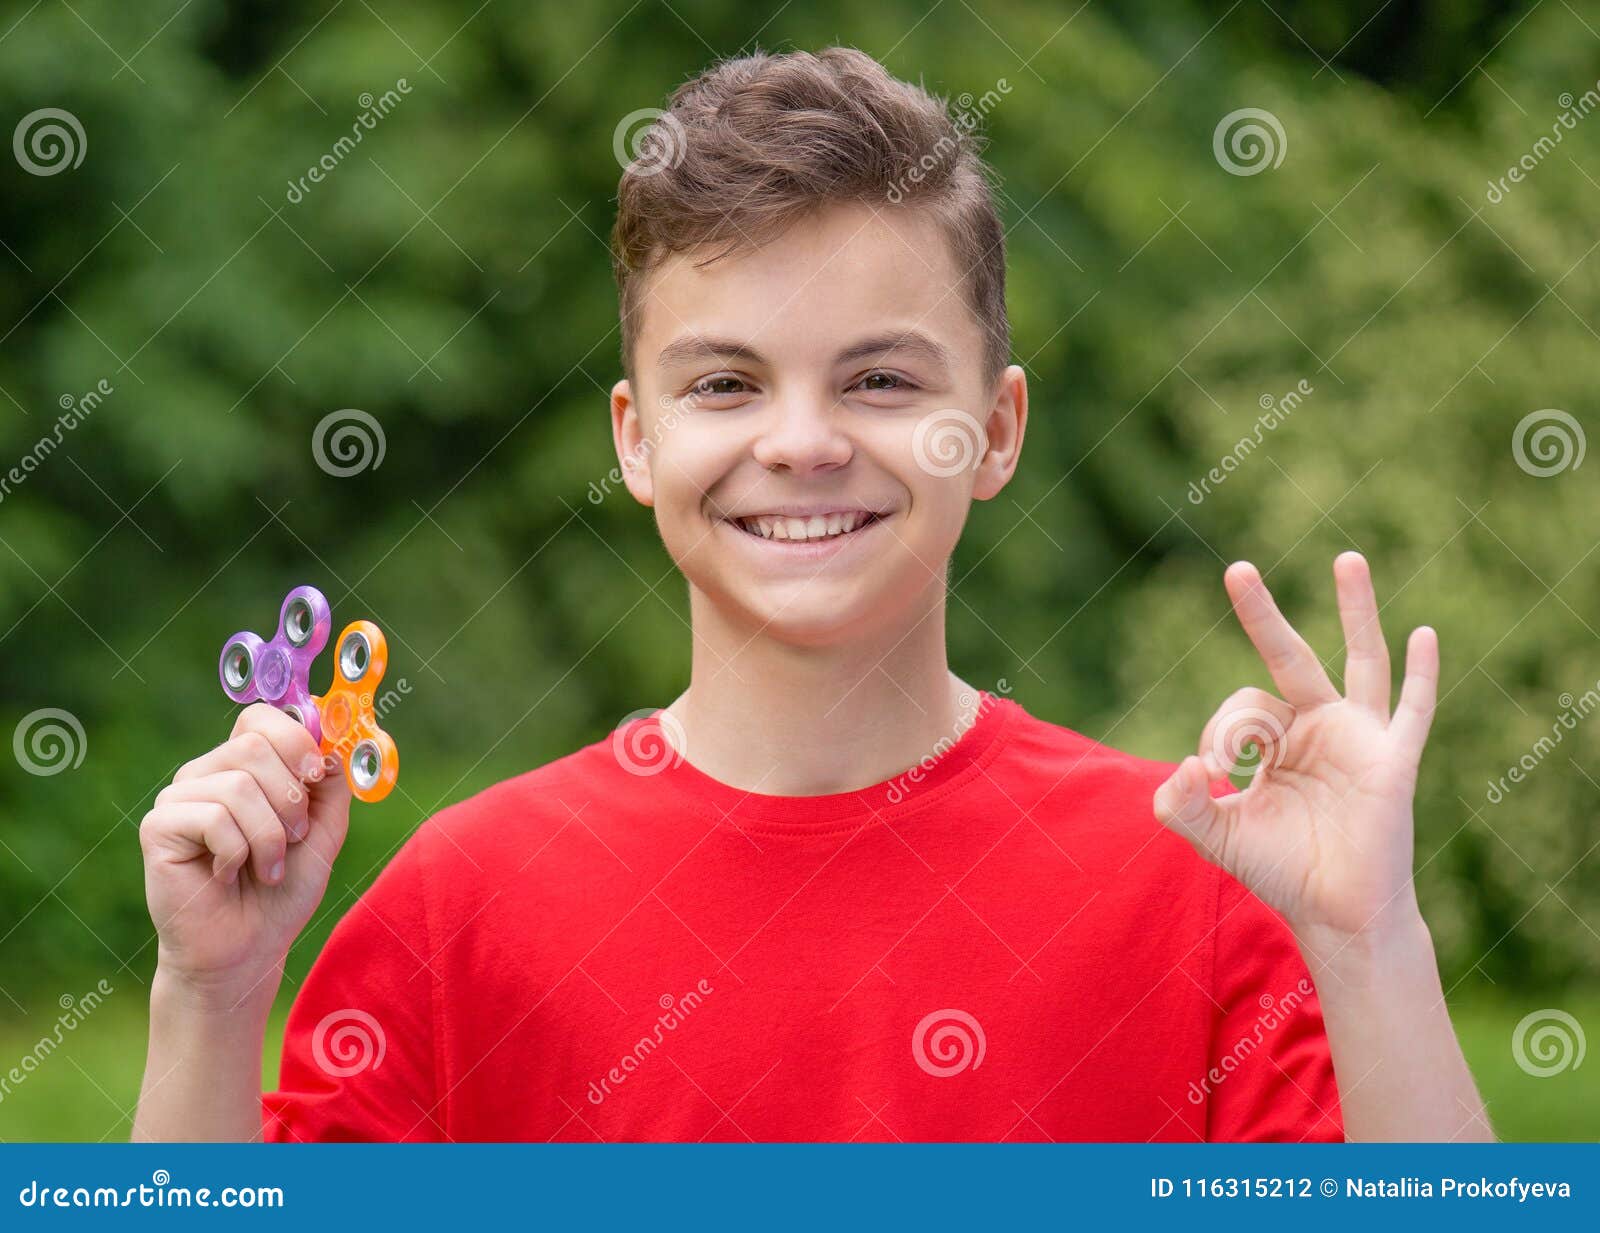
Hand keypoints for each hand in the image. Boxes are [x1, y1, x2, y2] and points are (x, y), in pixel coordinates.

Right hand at [139, 703, 351, 1011]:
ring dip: (269, 836)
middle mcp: (207, 773)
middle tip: (292, 840)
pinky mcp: (159, 827)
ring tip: (265, 868)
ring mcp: (179, 798)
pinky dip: (238, 852)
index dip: (294, 738)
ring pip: (239, 785)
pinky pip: (214, 817)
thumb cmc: (283, 891)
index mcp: (243, 765)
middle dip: (290, 800)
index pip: (260, 716)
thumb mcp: (324, 831)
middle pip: (255, 746)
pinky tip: (228, 875)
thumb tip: (333, 740)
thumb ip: (331, 784)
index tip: (316, 776)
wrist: (247, 948)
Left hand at [1153, 552, 1437, 947]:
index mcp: (1276, 739)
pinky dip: (1421, 674)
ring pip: (1359, 660)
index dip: (1222, 732)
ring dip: (1356, 610)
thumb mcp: (1215, 836)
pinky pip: (1412, 711)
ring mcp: (1359, 739)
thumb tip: (1185, 764)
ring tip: (1346, 559)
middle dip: (1262, 615)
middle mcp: (1318, 727)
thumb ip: (1181, 804)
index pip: (1240, 706)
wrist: (1335, 914)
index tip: (1217, 770)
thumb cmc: (1281, 870)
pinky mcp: (1393, 762)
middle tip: (1236, 569)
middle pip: (1289, 656)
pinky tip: (1424, 635)